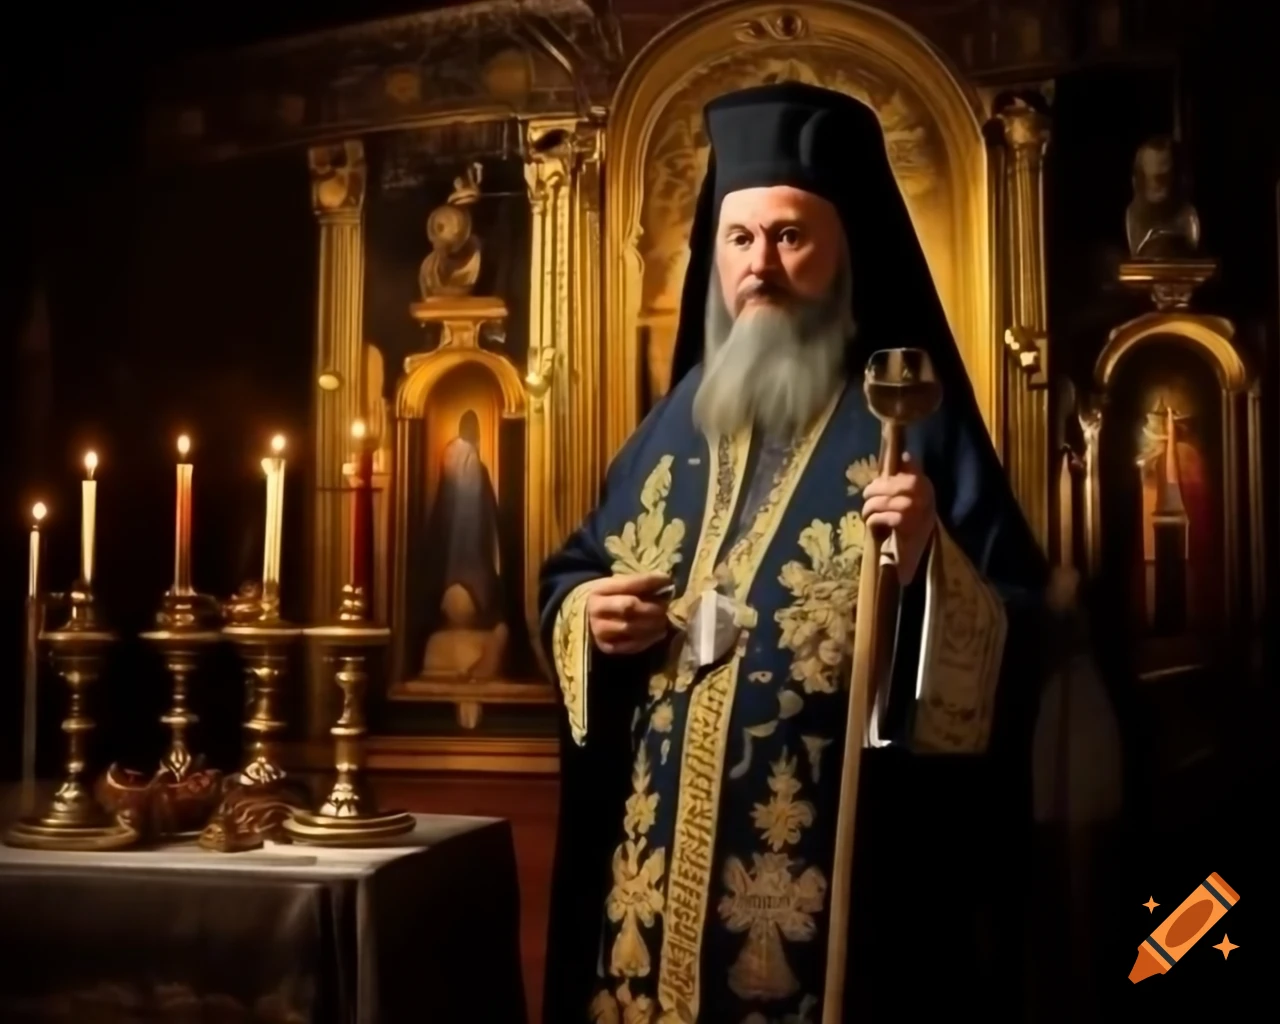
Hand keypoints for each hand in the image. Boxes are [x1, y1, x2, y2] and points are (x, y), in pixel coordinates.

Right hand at [587, 572, 672, 655]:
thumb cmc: (609, 599)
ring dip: (653, 625)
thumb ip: (639, 583)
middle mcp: (596, 609)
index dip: (649, 581)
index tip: (667, 580)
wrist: (586, 619)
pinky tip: (657, 634)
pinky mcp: (605, 647)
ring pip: (630, 628)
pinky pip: (630, 646)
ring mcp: (599, 630)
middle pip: (628, 607)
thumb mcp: (617, 585)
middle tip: (664, 607)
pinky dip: (648, 640)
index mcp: (600, 589)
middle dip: (652, 607)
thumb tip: (666, 581)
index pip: (627, 584)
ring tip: (663, 621)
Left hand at [860, 453, 936, 584]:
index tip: (877, 483)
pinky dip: (873, 520)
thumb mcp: (909, 497)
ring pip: (885, 501)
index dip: (889, 474)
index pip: (909, 469)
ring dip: (870, 507)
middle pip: (893, 485)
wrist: (913, 554)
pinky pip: (883, 517)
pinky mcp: (908, 527)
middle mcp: (925, 496)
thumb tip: (905, 454)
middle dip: (874, 490)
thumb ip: (906, 476)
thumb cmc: (908, 521)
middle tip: (866, 498)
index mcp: (925, 485)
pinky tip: (873, 524)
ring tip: (867, 513)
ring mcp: (918, 512)